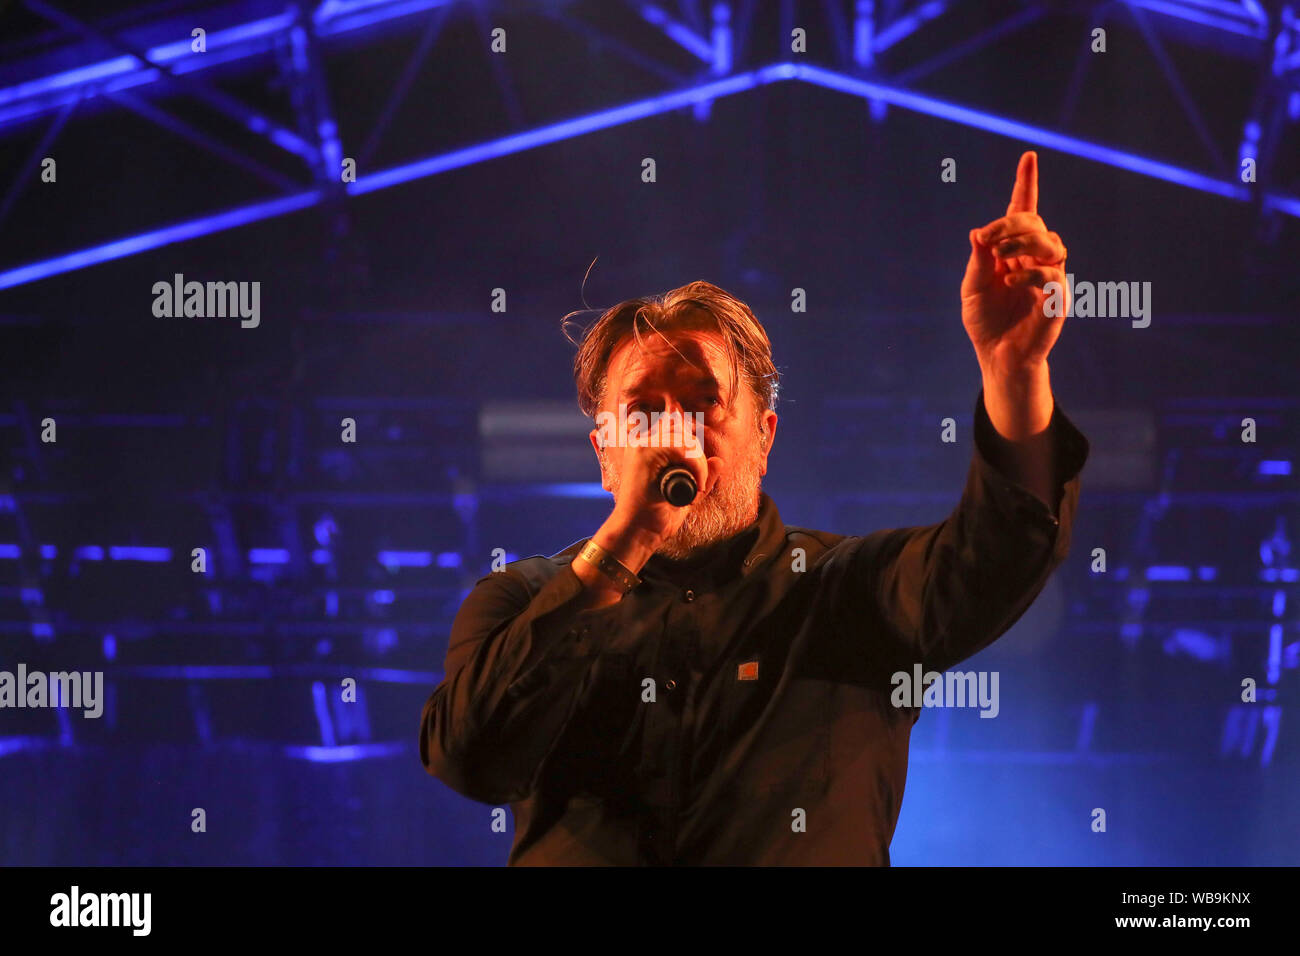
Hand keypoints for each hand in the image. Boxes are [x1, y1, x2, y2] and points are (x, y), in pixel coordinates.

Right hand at [591, 412, 723, 573]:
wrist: (638, 532)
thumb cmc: (657, 516)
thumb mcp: (686, 493)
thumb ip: (701, 476)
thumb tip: (719, 460)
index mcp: (647, 448)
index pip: (677, 428)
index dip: (693, 449)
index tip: (697, 477)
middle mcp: (642, 442)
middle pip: (684, 431)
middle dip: (698, 459)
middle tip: (698, 487)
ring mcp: (641, 445)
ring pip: (685, 438)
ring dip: (698, 465)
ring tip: (696, 489)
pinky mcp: (643, 452)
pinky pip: (682, 447)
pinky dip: (696, 466)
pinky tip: (695, 486)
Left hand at [961, 151, 1068, 372]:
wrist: (997, 356)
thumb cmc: (986, 322)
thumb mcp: (972, 288)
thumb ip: (977, 261)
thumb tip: (978, 233)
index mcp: (1014, 252)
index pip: (1023, 212)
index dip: (1026, 184)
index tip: (1028, 156)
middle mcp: (1035, 259)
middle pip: (1034, 222)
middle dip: (1010, 224)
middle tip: (988, 240)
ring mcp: (1050, 276)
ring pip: (1050, 241)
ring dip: (1023, 242)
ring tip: (1000, 257)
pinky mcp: (1057, 298)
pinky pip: (1050, 273)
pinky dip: (1027, 272)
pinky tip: (1008, 281)